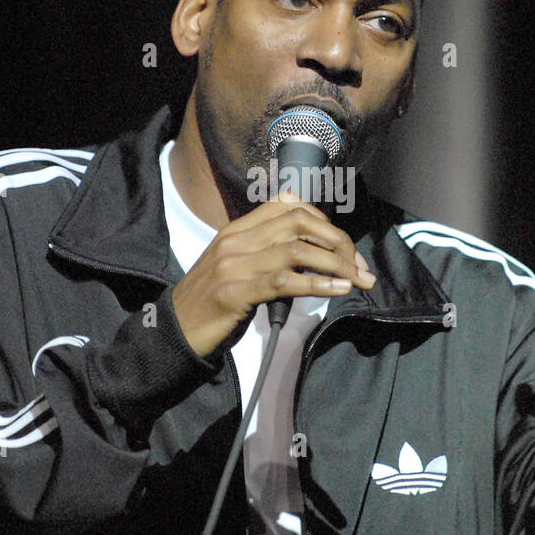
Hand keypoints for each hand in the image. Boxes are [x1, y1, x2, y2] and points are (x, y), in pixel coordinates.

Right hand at [171, 191, 375, 356]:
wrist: (175, 330)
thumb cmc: (210, 302)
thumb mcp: (233, 265)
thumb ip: (262, 249)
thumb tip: (305, 245)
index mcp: (236, 230)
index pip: (287, 205)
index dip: (323, 220)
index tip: (342, 244)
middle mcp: (236, 241)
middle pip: (299, 223)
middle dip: (338, 241)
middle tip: (359, 266)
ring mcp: (234, 265)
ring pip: (297, 250)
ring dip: (336, 264)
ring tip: (358, 279)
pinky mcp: (236, 293)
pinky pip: (285, 281)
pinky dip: (318, 284)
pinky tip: (339, 290)